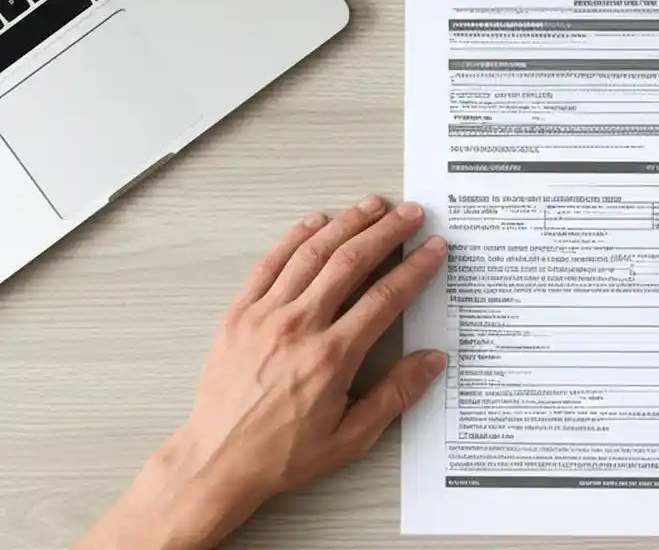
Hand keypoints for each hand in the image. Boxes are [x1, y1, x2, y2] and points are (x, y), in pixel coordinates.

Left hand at [77, 195, 447, 549]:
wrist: (217, 460)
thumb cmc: (282, 453)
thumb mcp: (352, 436)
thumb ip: (396, 394)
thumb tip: (432, 360)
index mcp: (332, 357)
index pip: (386, 297)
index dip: (415, 268)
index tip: (432, 250)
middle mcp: (299, 327)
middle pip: (352, 262)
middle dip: (387, 232)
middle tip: (410, 213)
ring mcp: (265, 316)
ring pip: (313, 253)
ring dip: (347, 223)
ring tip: (372, 205)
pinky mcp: (238, 314)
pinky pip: (270, 263)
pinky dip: (295, 237)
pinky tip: (317, 222)